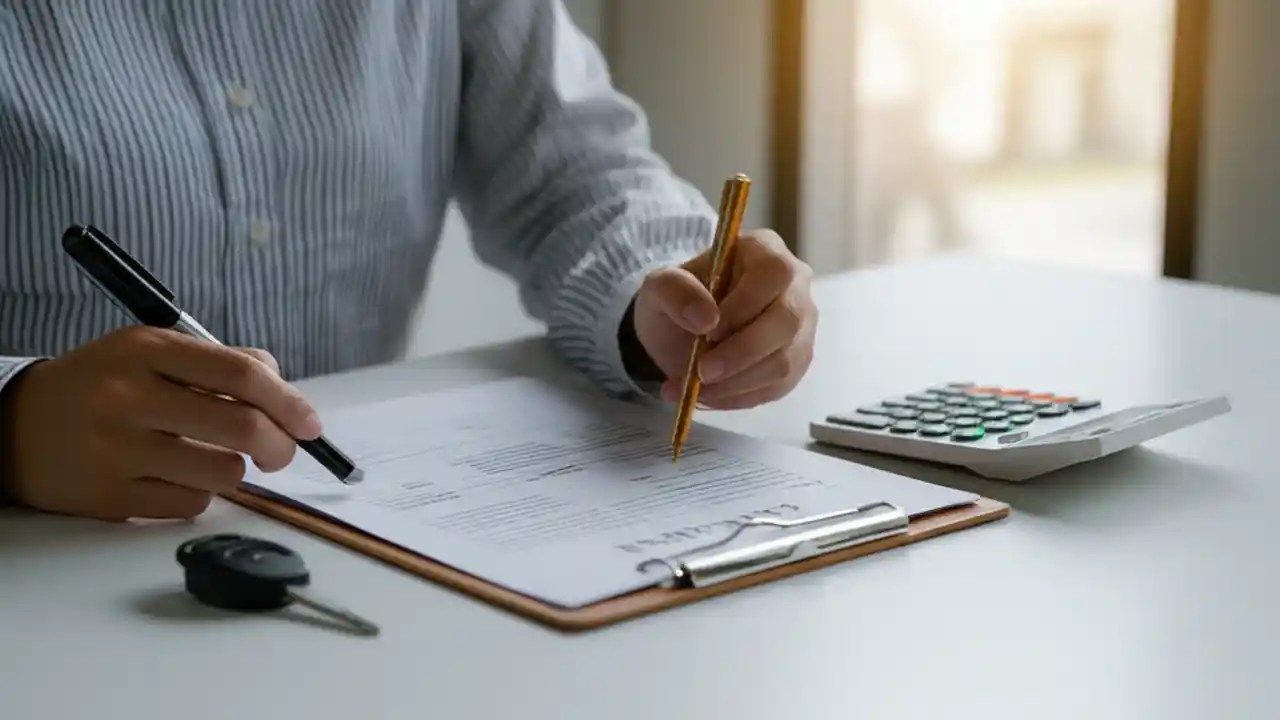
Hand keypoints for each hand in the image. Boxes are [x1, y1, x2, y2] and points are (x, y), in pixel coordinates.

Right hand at [0, 327, 322, 520]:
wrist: (14, 425)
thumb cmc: (102, 385)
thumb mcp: (151, 352)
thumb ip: (219, 363)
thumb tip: (281, 386)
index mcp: (146, 350)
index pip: (241, 374)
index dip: (289, 401)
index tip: (311, 424)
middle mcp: (129, 396)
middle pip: (241, 427)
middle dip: (279, 445)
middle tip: (281, 452)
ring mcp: (116, 449)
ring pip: (222, 473)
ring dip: (235, 472)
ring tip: (213, 459)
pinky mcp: (108, 495)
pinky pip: (190, 503)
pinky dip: (199, 494)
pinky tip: (176, 477)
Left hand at [631, 228, 816, 408]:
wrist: (682, 330)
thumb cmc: (678, 299)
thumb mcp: (659, 287)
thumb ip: (676, 292)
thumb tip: (706, 319)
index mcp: (765, 251)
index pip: (774, 275)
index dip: (744, 307)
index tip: (707, 332)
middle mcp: (795, 286)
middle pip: (787, 322)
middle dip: (741, 354)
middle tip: (700, 373)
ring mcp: (801, 327)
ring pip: (785, 362)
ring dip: (737, 384)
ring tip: (695, 390)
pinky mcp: (796, 362)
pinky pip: (778, 387)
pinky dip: (739, 398)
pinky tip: (709, 397)